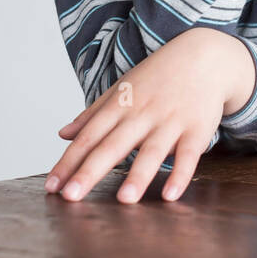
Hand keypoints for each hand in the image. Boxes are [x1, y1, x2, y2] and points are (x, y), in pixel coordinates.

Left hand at [43, 28, 253, 204]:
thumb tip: (63, 134)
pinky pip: (189, 155)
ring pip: (152, 152)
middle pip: (112, 146)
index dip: (69, 162)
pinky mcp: (197, 128)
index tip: (52, 186)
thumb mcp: (122, 89)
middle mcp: (142, 114)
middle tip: (70, 197)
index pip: (88, 137)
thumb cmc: (158, 77)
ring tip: (124, 201)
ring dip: (138, 176)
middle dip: (90, 172)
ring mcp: (170, 121)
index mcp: (119, 105)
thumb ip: (93, 114)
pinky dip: (181, 174)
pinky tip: (170, 195)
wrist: (204, 55)